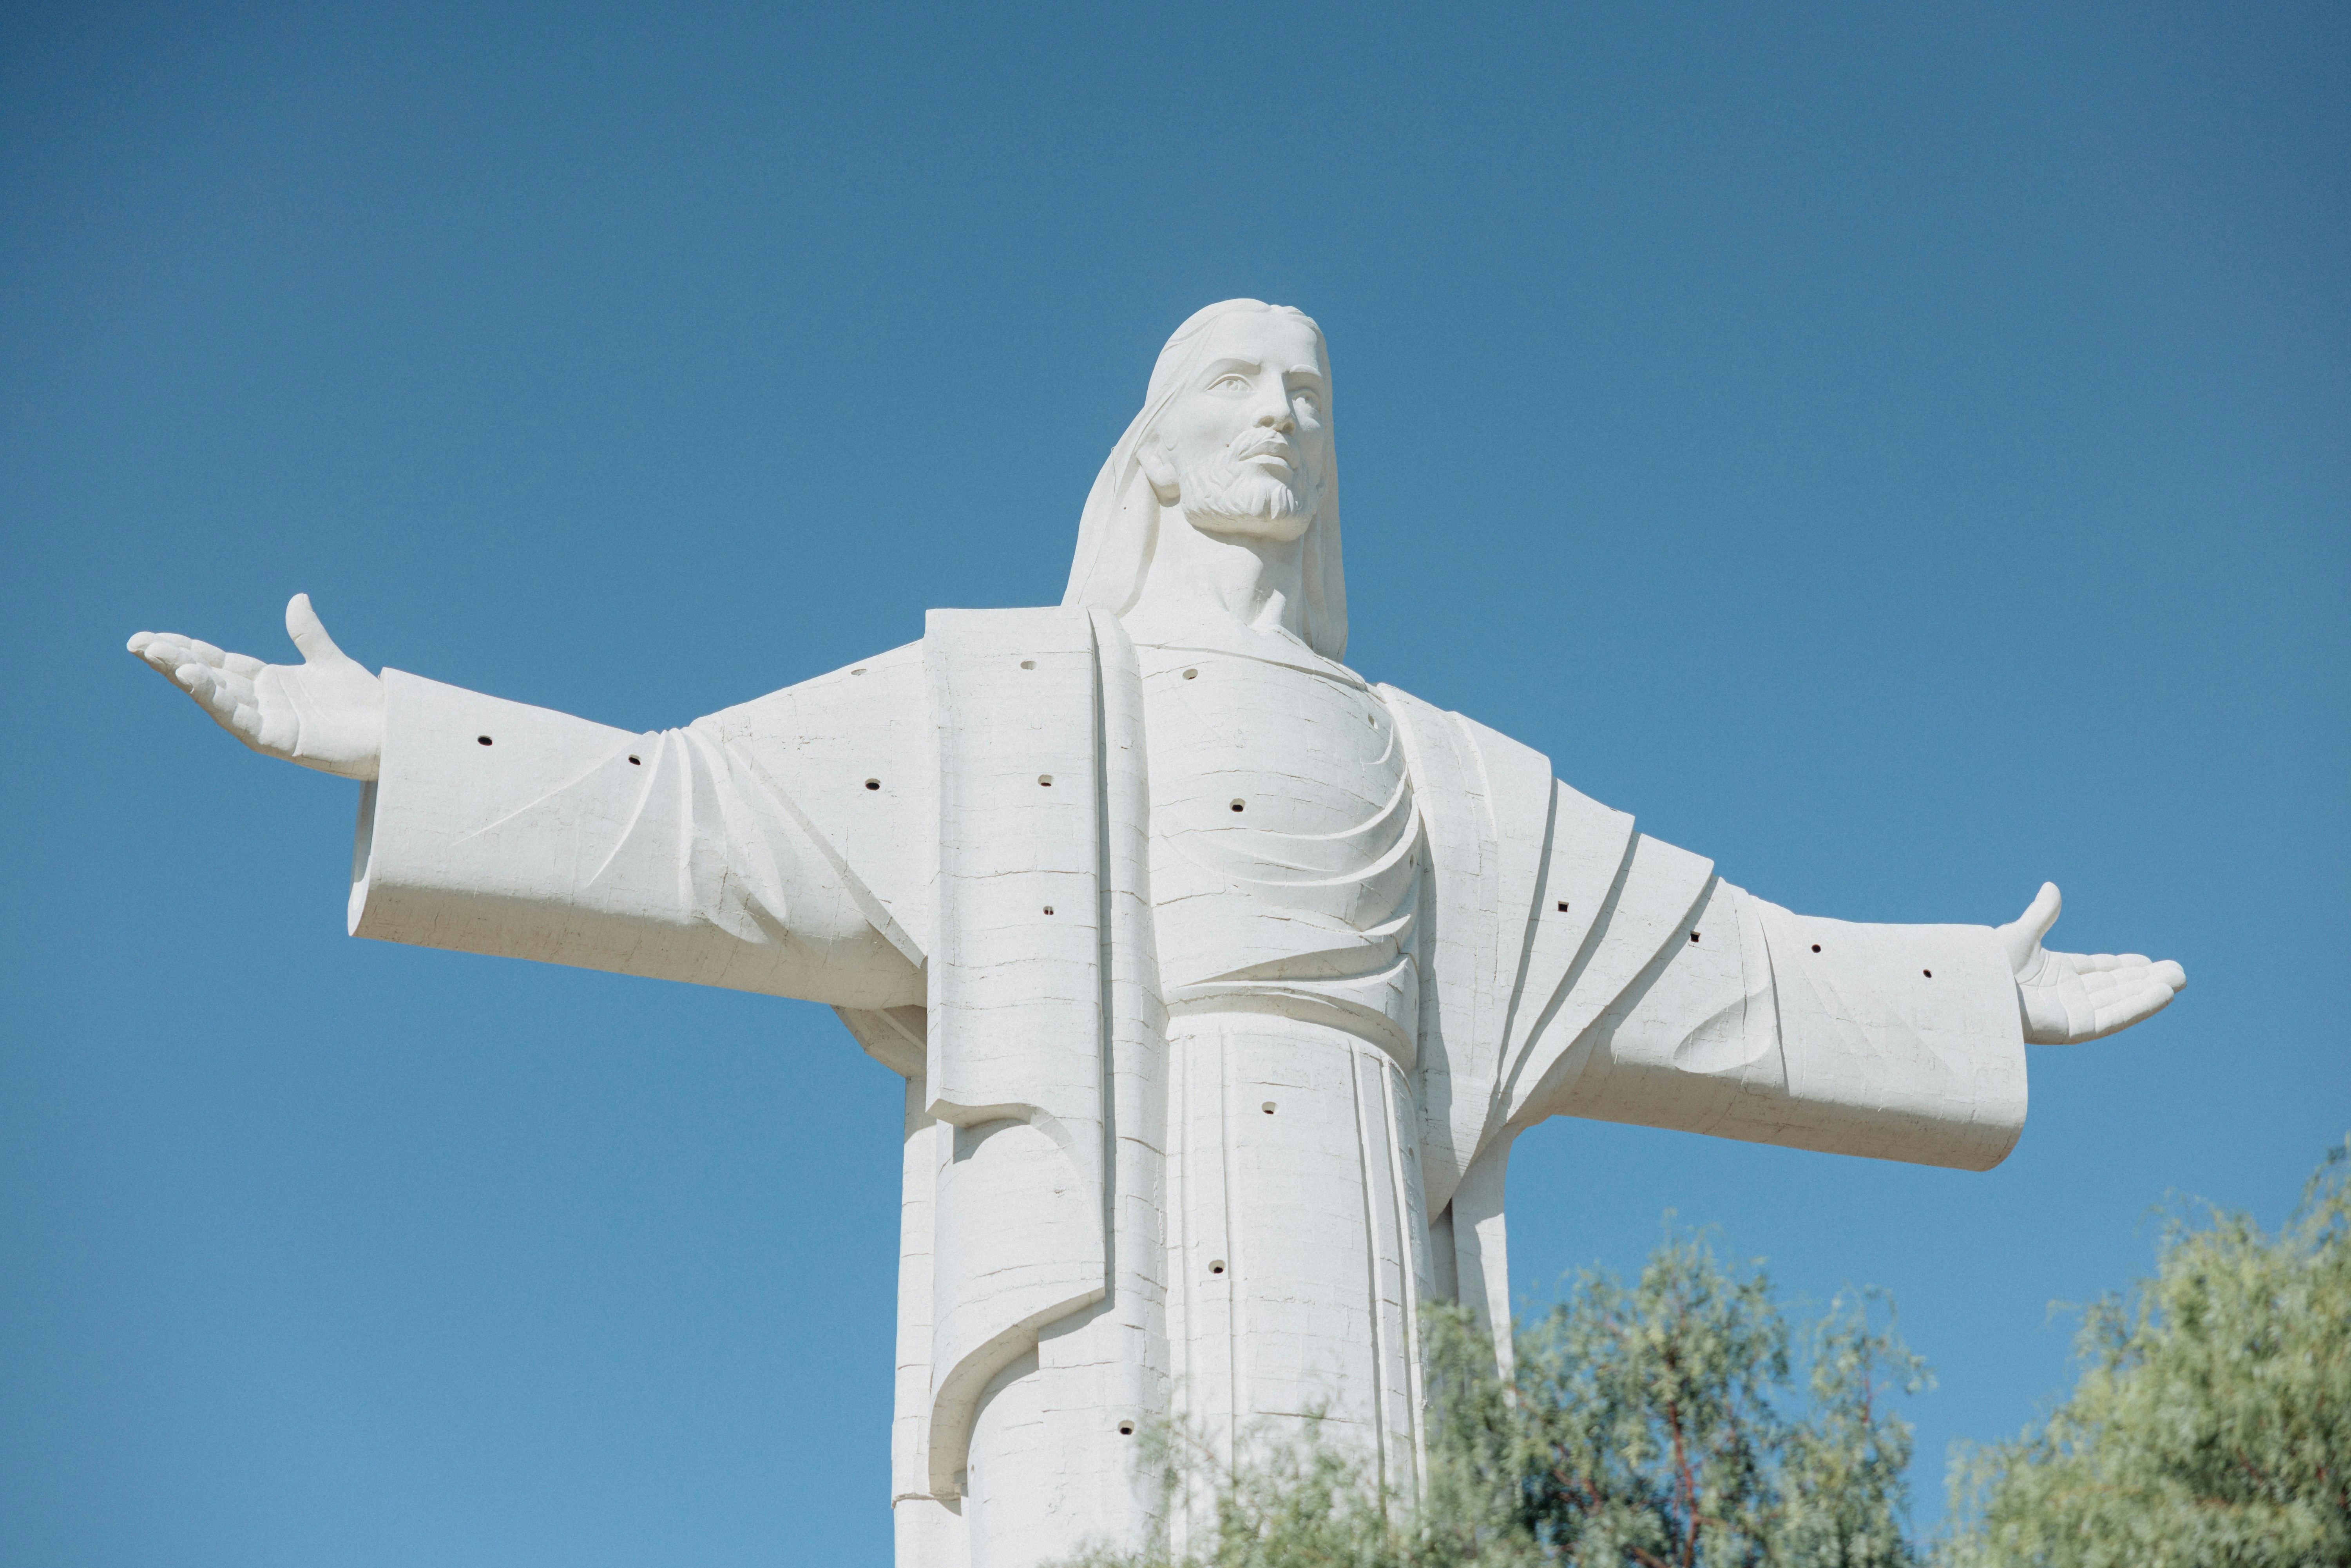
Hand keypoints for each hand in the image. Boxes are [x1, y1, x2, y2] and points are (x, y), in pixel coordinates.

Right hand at [127, 594, 384, 779]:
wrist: (392, 731)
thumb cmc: (362, 703)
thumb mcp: (330, 661)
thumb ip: (308, 633)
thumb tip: (297, 599)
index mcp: (268, 682)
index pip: (218, 662)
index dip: (187, 648)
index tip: (154, 636)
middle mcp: (260, 702)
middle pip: (207, 677)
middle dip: (172, 660)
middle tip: (137, 642)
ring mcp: (266, 722)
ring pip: (215, 698)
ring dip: (186, 677)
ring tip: (156, 655)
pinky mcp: (277, 740)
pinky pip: (239, 718)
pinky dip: (215, 699)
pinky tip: (193, 676)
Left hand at [1997, 882, 2184, 1044]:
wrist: (1971, 991)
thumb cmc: (1985, 965)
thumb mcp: (2020, 935)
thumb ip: (2042, 915)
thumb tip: (2051, 887)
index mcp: (2053, 972)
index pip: (2097, 970)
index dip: (2124, 966)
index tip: (2150, 961)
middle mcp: (2064, 994)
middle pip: (2114, 987)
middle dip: (2146, 979)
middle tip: (2179, 972)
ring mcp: (2070, 1013)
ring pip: (2119, 1002)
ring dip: (2149, 992)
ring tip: (2179, 980)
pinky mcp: (2072, 1030)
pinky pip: (2112, 1019)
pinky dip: (2138, 1007)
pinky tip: (2163, 994)